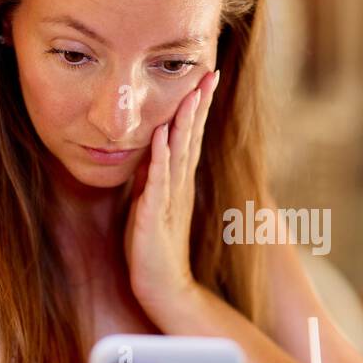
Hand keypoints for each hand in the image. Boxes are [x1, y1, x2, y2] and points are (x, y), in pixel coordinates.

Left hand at [125, 68, 219, 319]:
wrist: (165, 290)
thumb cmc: (155, 251)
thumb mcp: (152, 206)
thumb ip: (154, 178)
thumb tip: (152, 149)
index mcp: (179, 184)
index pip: (190, 138)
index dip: (197, 107)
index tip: (205, 78)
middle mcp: (179, 188)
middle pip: (191, 139)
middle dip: (199, 104)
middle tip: (209, 73)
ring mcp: (170, 202)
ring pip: (179, 155)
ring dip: (185, 123)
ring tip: (191, 94)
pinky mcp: (155, 218)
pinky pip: (159, 183)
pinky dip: (161, 158)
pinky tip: (163, 136)